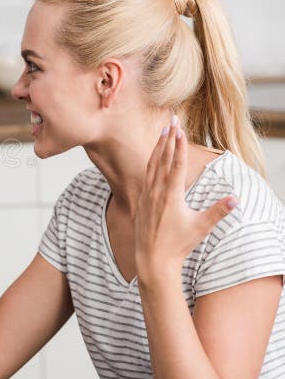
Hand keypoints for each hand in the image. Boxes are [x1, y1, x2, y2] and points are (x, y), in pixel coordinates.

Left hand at [134, 116, 236, 282]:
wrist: (153, 259)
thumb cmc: (178, 244)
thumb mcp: (201, 227)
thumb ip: (218, 211)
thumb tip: (236, 199)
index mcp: (171, 196)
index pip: (176, 165)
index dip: (179, 146)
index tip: (180, 129)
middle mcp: (156, 192)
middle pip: (163, 159)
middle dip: (168, 138)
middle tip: (171, 119)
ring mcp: (147, 195)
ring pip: (152, 165)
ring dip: (158, 147)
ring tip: (162, 130)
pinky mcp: (142, 201)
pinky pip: (146, 175)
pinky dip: (150, 161)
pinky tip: (154, 155)